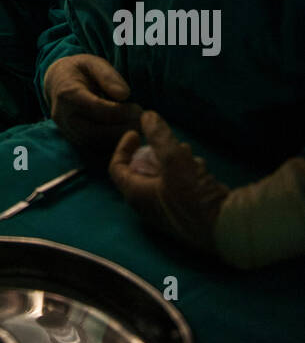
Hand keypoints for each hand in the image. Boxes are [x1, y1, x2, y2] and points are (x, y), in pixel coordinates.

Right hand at [44, 53, 143, 155]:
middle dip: (123, 128)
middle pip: (96, 131)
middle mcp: (64, 116)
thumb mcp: (92, 63)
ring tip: (138, 128)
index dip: (122, 111)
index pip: (98, 109)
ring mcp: (67, 131)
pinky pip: (95, 148)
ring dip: (120, 139)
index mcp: (68, 94)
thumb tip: (124, 94)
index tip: (139, 108)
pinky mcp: (73, 141)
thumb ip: (108, 75)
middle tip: (142, 122)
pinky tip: (127, 135)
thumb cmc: (79, 70)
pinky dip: (114, 144)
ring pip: (97, 143)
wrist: (57, 83)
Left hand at [109, 110, 229, 254]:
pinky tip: (201, 168)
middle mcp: (148, 206)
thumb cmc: (194, 195)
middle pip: (141, 171)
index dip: (123, 148)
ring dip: (173, 161)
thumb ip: (159, 136)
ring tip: (188, 154)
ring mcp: (168, 211)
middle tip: (167, 142)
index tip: (136, 132)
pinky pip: (179, 186)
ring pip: (163, 177)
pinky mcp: (186, 212)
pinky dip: (186, 173)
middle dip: (154, 152)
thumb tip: (147, 116)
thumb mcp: (174, 159)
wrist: (225, 227)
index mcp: (136, 195)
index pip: (117, 168)